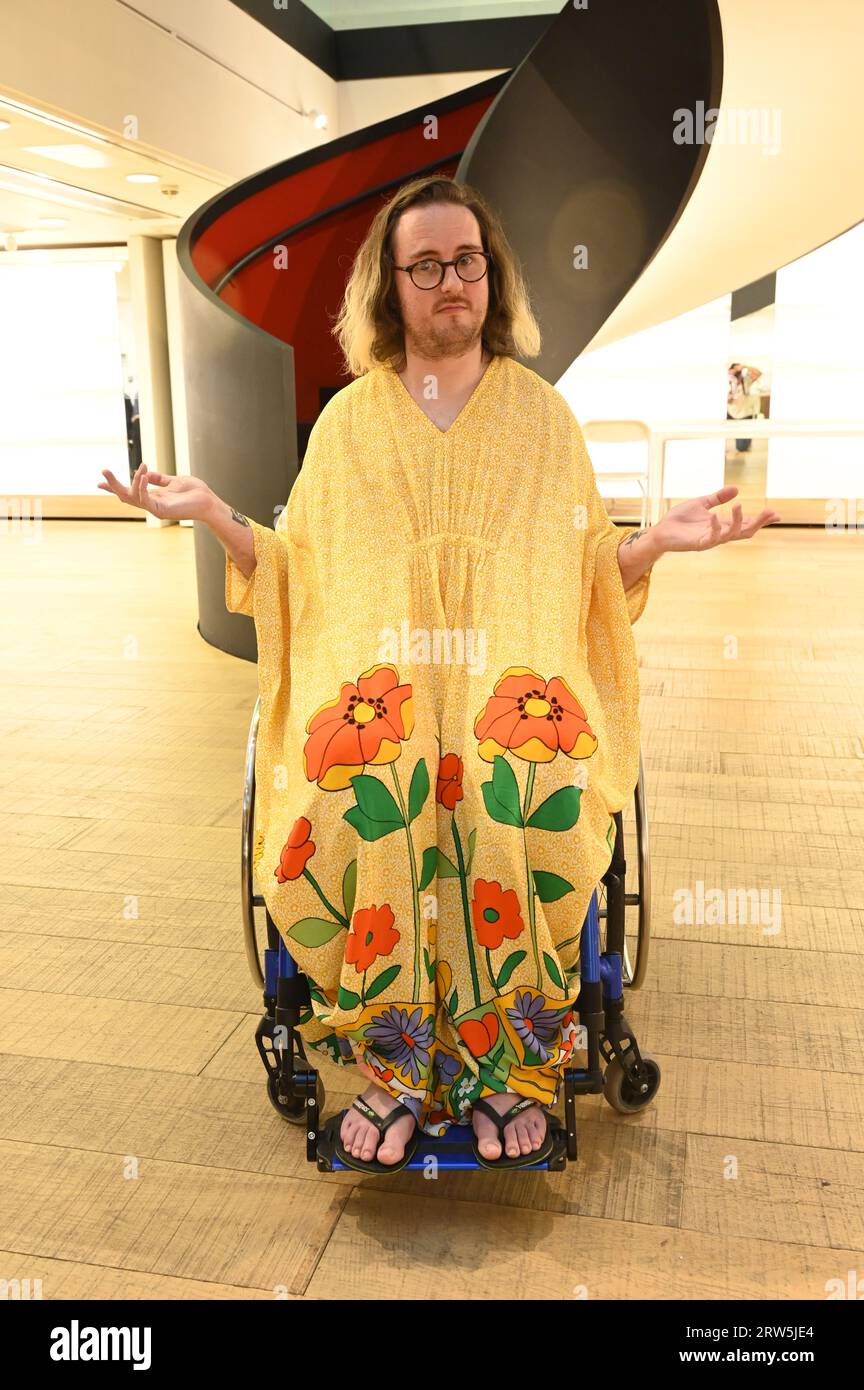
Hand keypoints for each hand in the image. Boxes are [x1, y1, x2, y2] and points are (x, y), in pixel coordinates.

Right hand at [98, 464, 214, 522]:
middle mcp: (151, 504)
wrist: (209, 502)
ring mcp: (155, 508)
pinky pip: (145, 499)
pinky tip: (142, 474)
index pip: (129, 492)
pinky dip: (141, 486)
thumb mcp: (174, 481)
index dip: (114, 487)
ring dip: (128, 482)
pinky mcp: (161, 510)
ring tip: (137, 467)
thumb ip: (159, 479)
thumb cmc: (195, 492)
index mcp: (153, 497)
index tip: (99, 482)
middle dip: (113, 484)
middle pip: (125, 495)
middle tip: (103, 470)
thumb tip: (145, 472)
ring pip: (132, 497)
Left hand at [652, 486, 780, 552]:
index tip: (777, 514)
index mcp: (722, 524)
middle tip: (771, 513)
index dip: (761, 519)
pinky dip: (714, 527)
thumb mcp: (701, 503)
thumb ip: (718, 497)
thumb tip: (737, 489)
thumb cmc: (679, 520)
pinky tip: (714, 516)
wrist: (660, 531)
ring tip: (738, 506)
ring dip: (737, 521)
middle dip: (759, 523)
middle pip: (745, 531)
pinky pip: (711, 538)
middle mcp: (719, 534)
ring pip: (731, 535)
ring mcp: (710, 540)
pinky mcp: (699, 544)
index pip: (746, 523)